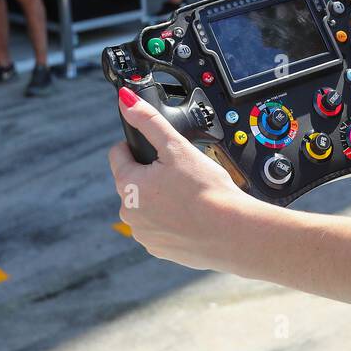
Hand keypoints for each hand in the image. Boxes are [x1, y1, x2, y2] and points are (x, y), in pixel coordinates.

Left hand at [108, 86, 260, 271]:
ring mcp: (143, 234)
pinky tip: (191, 216)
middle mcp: (128, 212)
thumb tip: (127, 101)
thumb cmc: (206, 190)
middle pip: (134, 182)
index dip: (139, 147)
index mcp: (128, 184)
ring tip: (189, 197)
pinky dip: (172, 221)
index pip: (118, 154)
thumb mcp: (177, 147)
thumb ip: (149, 121)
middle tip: (183, 175)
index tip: (161, 153)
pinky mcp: (158, 249)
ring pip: (147, 206)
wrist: (231, 232)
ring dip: (162, 199)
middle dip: (153, 176)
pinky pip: (159, 228)